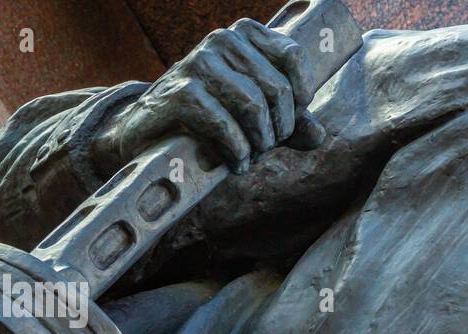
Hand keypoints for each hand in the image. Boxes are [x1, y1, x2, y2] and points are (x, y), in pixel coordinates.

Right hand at [99, 18, 322, 173]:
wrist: (148, 130)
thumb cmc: (210, 119)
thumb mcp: (255, 117)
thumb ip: (291, 123)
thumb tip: (319, 136)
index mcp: (244, 35)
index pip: (293, 56)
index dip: (300, 99)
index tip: (288, 125)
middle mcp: (222, 40)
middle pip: (278, 89)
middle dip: (278, 130)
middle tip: (264, 149)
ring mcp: (199, 62)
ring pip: (254, 107)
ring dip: (259, 143)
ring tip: (249, 158)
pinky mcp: (181, 91)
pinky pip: (226, 125)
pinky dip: (236, 152)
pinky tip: (235, 164)